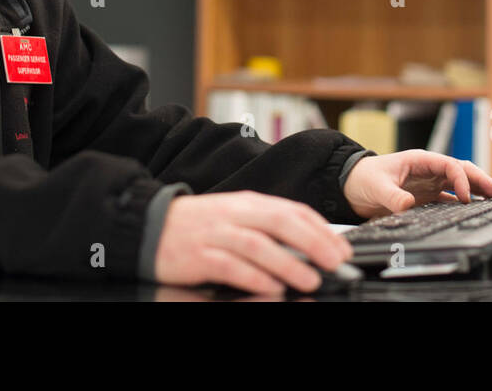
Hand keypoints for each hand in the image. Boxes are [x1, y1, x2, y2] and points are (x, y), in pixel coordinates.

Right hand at [153, 191, 353, 295]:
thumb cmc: (200, 226)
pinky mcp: (199, 256)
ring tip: (310, 280)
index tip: (341, 248)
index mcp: (247, 203)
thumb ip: (268, 227)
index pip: (291, 210)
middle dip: (313, 242)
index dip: (320, 229)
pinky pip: (230, 266)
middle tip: (335, 262)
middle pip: (279, 222)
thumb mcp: (236, 217)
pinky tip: (270, 288)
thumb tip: (309, 244)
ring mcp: (216, 234)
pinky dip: (253, 277)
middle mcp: (234, 214)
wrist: (150, 226)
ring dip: (287, 263)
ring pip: (258, 245)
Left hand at [341, 150, 491, 219]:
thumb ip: (392, 196)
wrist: (351, 186)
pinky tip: (476, 211)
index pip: (450, 165)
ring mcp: (429, 184)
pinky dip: (464, 204)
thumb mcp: (376, 186)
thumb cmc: (362, 178)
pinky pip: (450, 199)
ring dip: (478, 191)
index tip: (465, 197)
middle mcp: (428, 170)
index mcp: (420, 160)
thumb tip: (407, 205)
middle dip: (481, 181)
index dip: (461, 179)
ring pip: (460, 184)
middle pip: (461, 172)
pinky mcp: (426, 197)